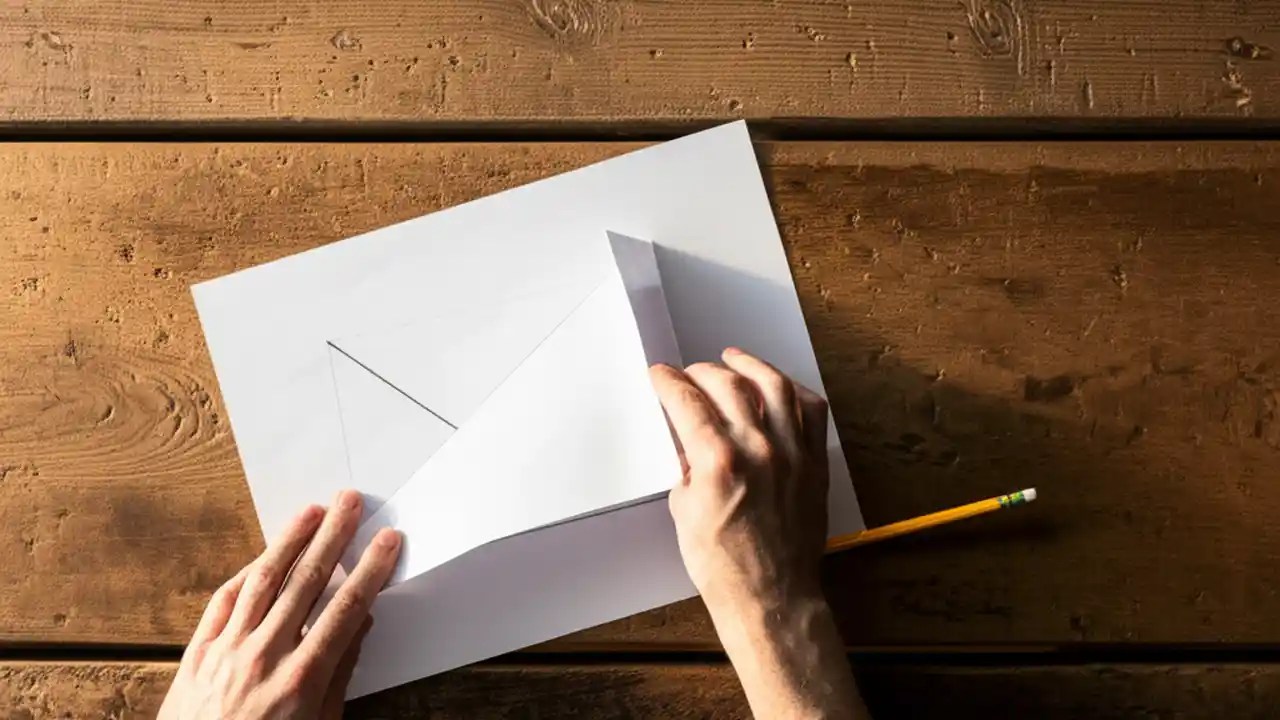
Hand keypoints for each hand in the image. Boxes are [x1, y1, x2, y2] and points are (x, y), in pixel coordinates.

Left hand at [159, 491, 400, 719]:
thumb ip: (338, 674)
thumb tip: (358, 625)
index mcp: (301, 679)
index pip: (346, 607)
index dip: (370, 569)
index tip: (387, 540)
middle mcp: (264, 656)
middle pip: (306, 581)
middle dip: (334, 537)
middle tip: (351, 502)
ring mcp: (226, 651)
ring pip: (263, 580)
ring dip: (290, 540)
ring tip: (311, 511)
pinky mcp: (196, 655)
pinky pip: (223, 601)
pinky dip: (245, 573)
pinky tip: (263, 556)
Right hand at [650, 347, 829, 615]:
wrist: (770, 597)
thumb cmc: (725, 567)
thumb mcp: (684, 511)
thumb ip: (686, 467)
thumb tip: (687, 442)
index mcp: (718, 462)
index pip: (687, 401)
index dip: (668, 382)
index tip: (661, 375)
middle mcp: (759, 449)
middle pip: (728, 384)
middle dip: (702, 371)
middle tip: (690, 373)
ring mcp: (792, 453)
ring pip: (774, 385)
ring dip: (750, 365)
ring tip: (734, 358)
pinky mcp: (814, 463)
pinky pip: (812, 410)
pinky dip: (794, 390)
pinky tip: (779, 386)